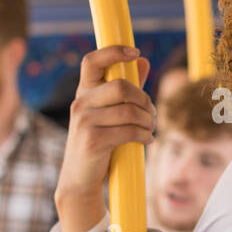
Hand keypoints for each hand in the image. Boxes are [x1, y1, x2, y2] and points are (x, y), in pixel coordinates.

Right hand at [55, 45, 154, 231]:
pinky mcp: (93, 140)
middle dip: (144, 99)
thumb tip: (143, 60)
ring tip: (150, 129)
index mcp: (83, 92)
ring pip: (129, 110)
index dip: (114, 52)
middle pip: (121, 86)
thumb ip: (126, 87)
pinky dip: (144, 136)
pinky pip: (129, 131)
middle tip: (152, 113)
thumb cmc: (98, 142)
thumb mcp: (109, 113)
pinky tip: (147, 140)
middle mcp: (80, 103)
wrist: (80, 179)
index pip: (92, 61)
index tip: (136, 52)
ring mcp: (84, 121)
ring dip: (148, 121)